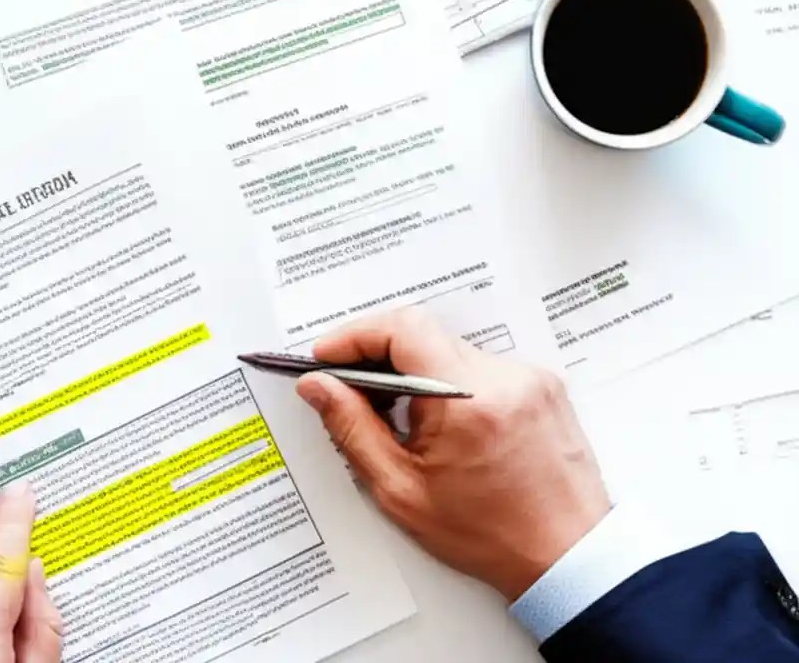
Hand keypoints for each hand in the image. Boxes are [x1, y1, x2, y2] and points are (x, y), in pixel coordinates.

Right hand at [295, 308, 609, 600]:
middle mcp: (503, 376)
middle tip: (354, 396)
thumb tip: (318, 387)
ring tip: (404, 424)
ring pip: (450, 353)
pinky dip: (451, 386)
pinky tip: (444, 428)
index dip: (356, 335)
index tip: (329, 357)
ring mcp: (529, 378)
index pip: (402, 328)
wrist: (566, 556)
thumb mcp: (402, 489)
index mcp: (466, 398)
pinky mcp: (543, 386)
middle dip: (380, 358)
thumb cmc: (488, 535)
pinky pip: (480, 368)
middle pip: (424, 336)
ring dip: (417, 375)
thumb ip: (353, 429)